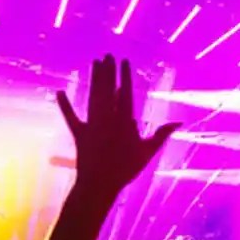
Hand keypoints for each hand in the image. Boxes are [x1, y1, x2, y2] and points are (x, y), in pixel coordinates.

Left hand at [56, 55, 179, 195]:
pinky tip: (59, 92)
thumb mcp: (148, 151)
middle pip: (107, 90)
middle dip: (107, 72)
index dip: (124, 76)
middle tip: (107, 55)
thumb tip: (180, 122)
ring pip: (93, 97)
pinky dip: (65, 105)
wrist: (100, 184)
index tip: (124, 61)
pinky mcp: (79, 133)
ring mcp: (92, 125)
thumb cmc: (127, 169)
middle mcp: (107, 119)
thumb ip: (162, 135)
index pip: (125, 93)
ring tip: (94, 63)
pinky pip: (70, 117)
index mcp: (124, 121)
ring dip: (93, 79)